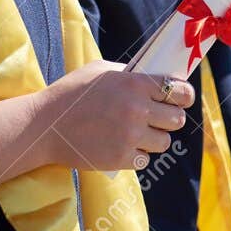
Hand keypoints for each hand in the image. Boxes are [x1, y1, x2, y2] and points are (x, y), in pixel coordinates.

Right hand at [0, 61, 194, 176]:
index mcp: (135, 84)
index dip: (184, 96)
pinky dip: (137, 155)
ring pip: (164, 142)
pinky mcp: (121, 158)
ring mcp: (130, 136)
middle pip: (176, 119)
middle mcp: (137, 109)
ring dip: (154, 138)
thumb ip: (130, 74)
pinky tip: (123, 146)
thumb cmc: (72, 93)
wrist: (45, 125)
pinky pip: (145, 159)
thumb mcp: (101, 71)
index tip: (183, 99)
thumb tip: (156, 78)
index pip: (179, 91)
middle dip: (170, 118)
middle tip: (158, 118)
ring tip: (138, 134)